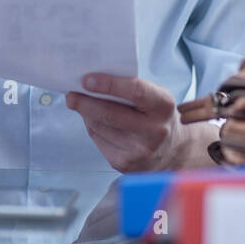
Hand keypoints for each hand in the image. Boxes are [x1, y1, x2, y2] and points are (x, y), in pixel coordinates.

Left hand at [66, 74, 191, 172]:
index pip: (135, 92)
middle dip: (85, 103)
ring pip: (100, 127)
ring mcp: (140, 151)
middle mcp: (154, 131)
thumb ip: (130, 89)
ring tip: (79, 103)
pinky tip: (93, 121)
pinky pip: (99, 140)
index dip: (109, 84)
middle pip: (111, 114)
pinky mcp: (125, 164)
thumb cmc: (156, 115)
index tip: (87, 80)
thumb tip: (91, 84)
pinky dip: (92, 127)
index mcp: (163, 106)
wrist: (173, 151)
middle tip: (71, 95)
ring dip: (86, 114)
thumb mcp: (155, 97)